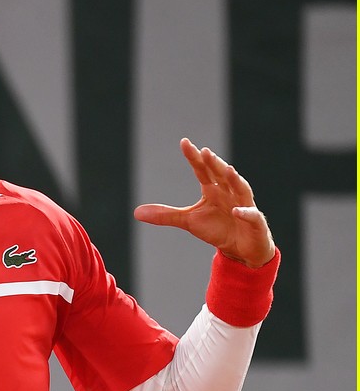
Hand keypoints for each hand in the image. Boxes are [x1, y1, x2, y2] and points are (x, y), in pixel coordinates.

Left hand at [133, 138, 275, 267]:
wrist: (240, 248)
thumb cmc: (217, 228)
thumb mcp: (188, 221)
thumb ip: (165, 215)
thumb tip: (136, 212)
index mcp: (212, 190)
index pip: (202, 170)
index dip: (194, 157)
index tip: (184, 142)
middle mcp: (229, 193)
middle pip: (221, 175)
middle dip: (214, 163)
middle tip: (204, 151)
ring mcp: (243, 205)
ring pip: (240, 189)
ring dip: (234, 179)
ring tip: (227, 169)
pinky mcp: (254, 221)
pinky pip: (250, 215)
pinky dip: (244, 212)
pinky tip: (236, 210)